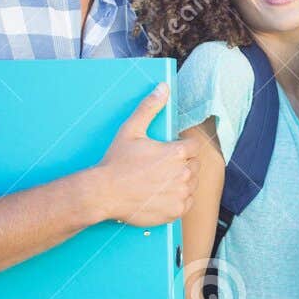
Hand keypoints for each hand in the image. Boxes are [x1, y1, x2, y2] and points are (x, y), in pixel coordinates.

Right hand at [87, 84, 198, 226]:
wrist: (104, 194)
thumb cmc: (116, 162)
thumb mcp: (131, 130)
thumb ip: (149, 107)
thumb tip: (163, 87)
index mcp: (177, 153)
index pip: (193, 146)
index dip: (181, 147)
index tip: (167, 152)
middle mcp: (184, 174)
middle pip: (194, 165)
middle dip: (182, 163)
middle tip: (160, 167)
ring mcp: (181, 194)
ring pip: (192, 184)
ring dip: (182, 181)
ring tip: (160, 180)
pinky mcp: (176, 211)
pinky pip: (187, 202)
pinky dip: (178, 199)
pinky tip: (161, 194)